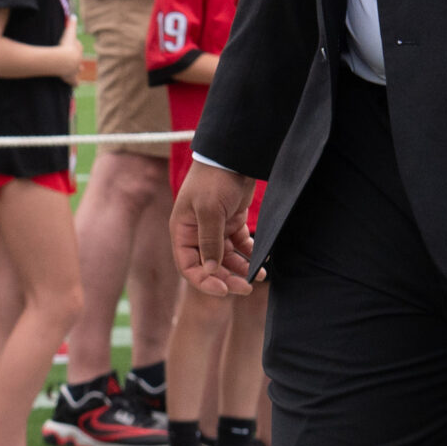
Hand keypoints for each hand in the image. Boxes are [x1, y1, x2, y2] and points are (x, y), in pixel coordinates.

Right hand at [55, 13, 83, 86]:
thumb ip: (71, 24)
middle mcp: (78, 60)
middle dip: (77, 58)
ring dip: (77, 70)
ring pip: (77, 70)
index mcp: (78, 50)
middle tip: (76, 57)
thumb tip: (74, 15)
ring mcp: (75, 69)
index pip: (77, 47)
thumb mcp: (69, 33)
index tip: (71, 46)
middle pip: (78, 59)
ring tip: (78, 70)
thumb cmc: (66, 46)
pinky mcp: (71, 78)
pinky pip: (74, 82)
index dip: (74, 46)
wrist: (65, 59)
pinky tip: (75, 86)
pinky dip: (74, 83)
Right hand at [171, 161, 255, 295]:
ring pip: (227, 258)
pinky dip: (250, 254)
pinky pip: (241, 245)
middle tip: (247, 288)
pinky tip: (263, 260)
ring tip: (259, 276)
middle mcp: (197, 233)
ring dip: (241, 269)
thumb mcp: (209, 210)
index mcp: (183, 231)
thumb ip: (210, 242)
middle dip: (227, 278)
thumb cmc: (214, 180)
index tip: (224, 290)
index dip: (204, 281)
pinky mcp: (233, 222)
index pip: (188, 266)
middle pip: (210, 266)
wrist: (234, 156)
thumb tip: (211, 270)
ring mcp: (216, 229)